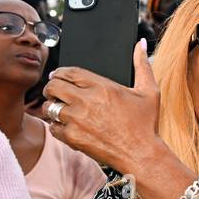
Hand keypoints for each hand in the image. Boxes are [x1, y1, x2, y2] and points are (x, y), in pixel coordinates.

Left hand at [44, 40, 163, 176]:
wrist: (141, 154)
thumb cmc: (146, 124)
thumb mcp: (149, 91)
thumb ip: (142, 65)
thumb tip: (140, 43)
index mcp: (102, 86)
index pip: (68, 72)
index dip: (60, 73)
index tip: (59, 76)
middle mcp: (86, 101)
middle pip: (53, 86)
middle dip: (52, 87)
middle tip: (57, 92)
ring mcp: (76, 120)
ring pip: (49, 106)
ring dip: (53, 106)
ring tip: (62, 109)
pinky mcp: (71, 137)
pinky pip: (52, 126)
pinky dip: (57, 126)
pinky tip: (68, 126)